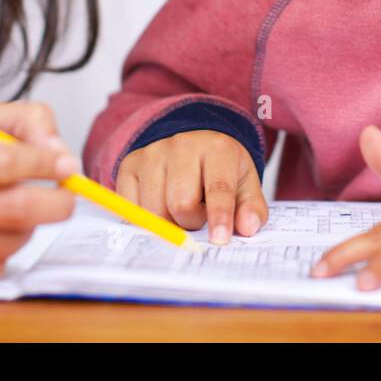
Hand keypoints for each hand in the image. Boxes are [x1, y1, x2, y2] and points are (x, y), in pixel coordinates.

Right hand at [0, 101, 80, 289]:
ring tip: (17, 212)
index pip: (2, 162)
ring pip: (4, 243)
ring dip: (27, 229)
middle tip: (66, 198)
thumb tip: (60, 155)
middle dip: (54, 205)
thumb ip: (26, 121)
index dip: (44, 166)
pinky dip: (3, 255)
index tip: (66, 167)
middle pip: (10, 210)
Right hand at [117, 130, 267, 244]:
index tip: (220, 239)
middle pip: (181, 203)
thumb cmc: (220, 169)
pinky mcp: (129, 164)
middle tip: (198, 217)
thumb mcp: (245, 184)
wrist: (193, 140)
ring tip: (180, 208)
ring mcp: (152, 153)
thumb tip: (247, 228)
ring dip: (168, 221)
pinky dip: (145, 218)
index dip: (219, 216)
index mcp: (217, 149)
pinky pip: (131, 208)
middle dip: (191, 222)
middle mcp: (182, 145)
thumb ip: (251, 208)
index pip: (218, 188)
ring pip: (154, 210)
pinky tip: (159, 205)